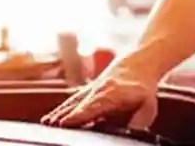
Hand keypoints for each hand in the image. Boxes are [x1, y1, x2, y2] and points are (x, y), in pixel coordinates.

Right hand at [40, 62, 158, 130]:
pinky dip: (60, 109)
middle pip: (77, 105)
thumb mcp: (148, 105)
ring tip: (46, 123)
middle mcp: (97, 91)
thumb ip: (140, 119)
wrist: (137, 65)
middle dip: (64, 115)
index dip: (79, 115)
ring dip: (58, 113)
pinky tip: (50, 119)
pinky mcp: (85, 92)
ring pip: (71, 102)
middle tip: (50, 126)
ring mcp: (89, 90)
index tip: (66, 122)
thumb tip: (134, 129)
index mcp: (111, 95)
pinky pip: (70, 101)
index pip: (93, 107)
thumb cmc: (142, 88)